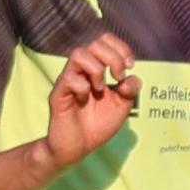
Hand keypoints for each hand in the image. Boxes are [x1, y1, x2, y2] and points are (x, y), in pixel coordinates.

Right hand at [43, 33, 140, 166]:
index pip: (105, 41)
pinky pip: (69, 78)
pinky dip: (83, 87)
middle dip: (113, 58)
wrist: (78, 147)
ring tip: (100, 88)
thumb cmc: (97, 126)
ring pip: (79, 54)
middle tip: (117, 77)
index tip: (129, 66)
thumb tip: (131, 77)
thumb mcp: (122, 107)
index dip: (120, 48)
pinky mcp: (58, 94)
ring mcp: (68, 81)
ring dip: (96, 69)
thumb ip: (129, 91)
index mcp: (96, 70)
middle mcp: (81, 71)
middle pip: (94, 43)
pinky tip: (85, 100)